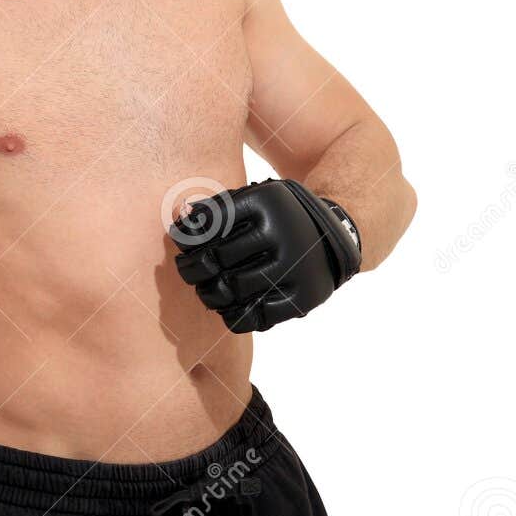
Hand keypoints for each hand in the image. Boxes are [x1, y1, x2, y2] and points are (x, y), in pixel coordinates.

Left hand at [171, 179, 361, 332]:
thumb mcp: (253, 198)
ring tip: (204, 288)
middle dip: (191, 267)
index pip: (208, 224)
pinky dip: (232, 315)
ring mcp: (294, 267)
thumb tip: (182, 219)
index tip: (180, 241)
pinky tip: (228, 306)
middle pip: (215, 259)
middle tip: (187, 269)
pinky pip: (254, 317)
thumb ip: (216, 208)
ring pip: (231, 289)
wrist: (335, 236)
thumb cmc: (277, 217)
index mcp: (266, 202)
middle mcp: (282, 233)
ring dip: (207, 292)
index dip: (185, 236)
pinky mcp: (302, 297)